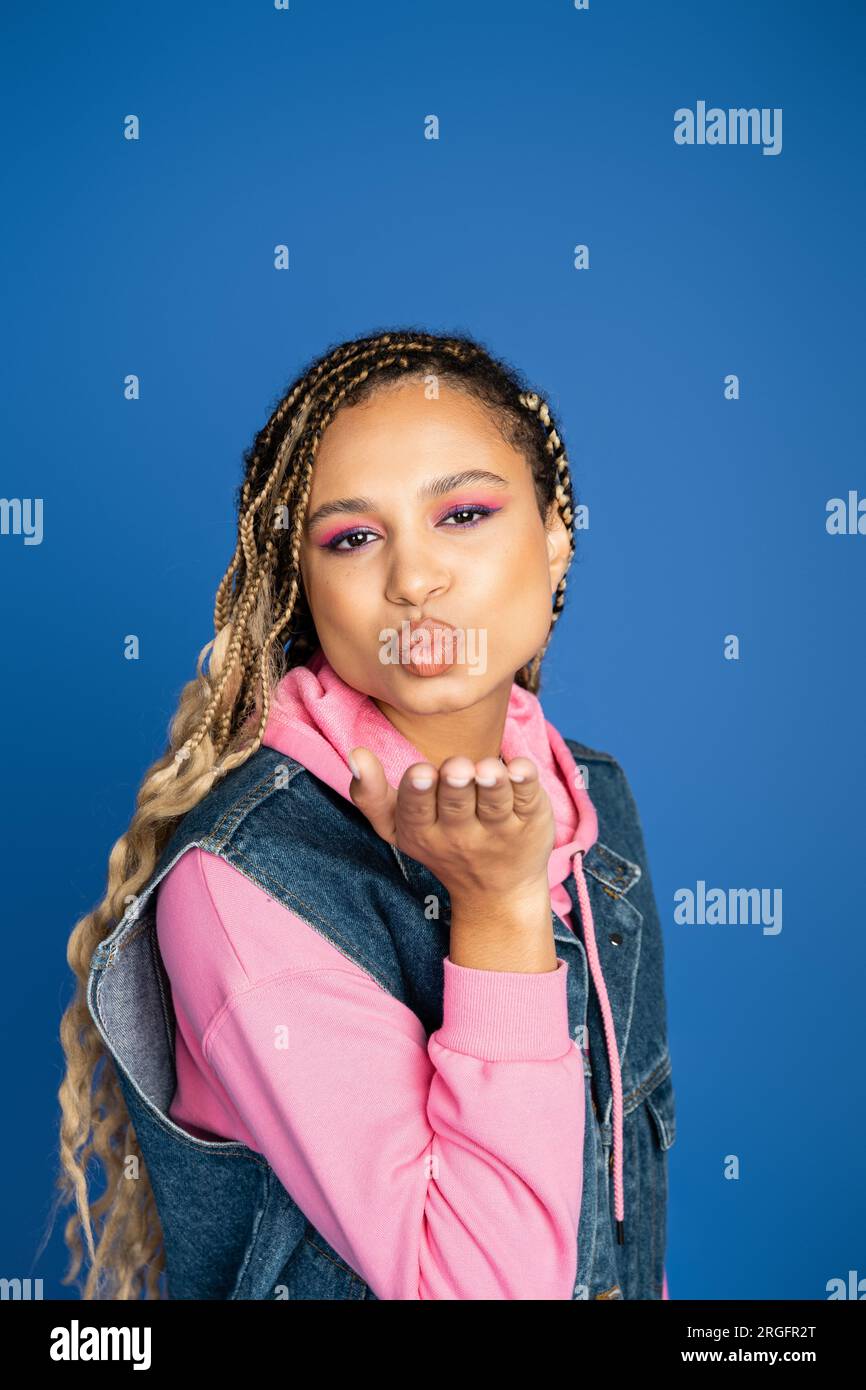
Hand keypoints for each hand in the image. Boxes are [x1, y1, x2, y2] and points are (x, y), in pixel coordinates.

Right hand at [347, 748, 554, 904]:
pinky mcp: (531, 821)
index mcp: (423, 833)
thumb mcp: (396, 828)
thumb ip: (370, 795)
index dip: (418, 792)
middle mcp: (462, 835)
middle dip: (455, 783)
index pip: (416, 811)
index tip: (420, 773)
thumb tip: (355, 755)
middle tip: (457, 768)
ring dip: (492, 783)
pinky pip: (529, 800)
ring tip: (489, 770)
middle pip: (456, 804)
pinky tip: (520, 768)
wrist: (497, 892)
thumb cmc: (440, 843)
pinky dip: (527, 782)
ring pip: (495, 803)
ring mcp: (500, 830)